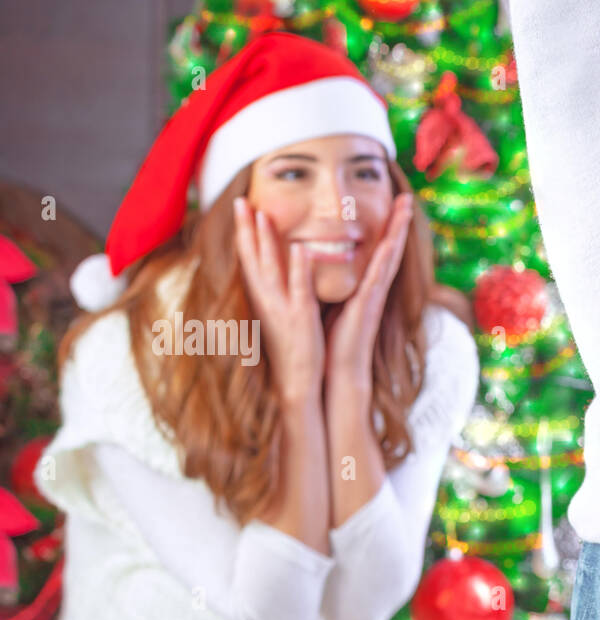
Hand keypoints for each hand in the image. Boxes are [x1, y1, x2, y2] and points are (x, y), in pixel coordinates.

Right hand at [233, 196, 325, 404]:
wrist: (297, 383)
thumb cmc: (292, 349)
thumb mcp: (279, 316)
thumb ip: (277, 293)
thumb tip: (275, 275)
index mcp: (262, 298)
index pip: (250, 260)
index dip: (244, 233)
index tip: (242, 206)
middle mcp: (267, 300)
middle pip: (252, 258)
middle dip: (246, 228)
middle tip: (241, 200)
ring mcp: (283, 307)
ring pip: (271, 268)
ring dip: (265, 240)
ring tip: (262, 213)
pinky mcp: (302, 317)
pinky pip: (300, 288)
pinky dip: (299, 268)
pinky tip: (299, 248)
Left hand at [322, 192, 414, 387]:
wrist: (337, 371)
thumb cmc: (332, 341)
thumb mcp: (331, 303)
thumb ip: (333, 285)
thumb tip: (318, 265)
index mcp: (363, 286)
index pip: (376, 251)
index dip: (386, 229)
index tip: (392, 206)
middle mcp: (372, 288)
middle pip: (389, 248)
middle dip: (398, 222)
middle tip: (408, 196)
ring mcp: (373, 296)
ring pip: (389, 256)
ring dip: (398, 231)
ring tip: (406, 206)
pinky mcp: (368, 306)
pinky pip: (378, 276)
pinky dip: (385, 258)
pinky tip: (391, 242)